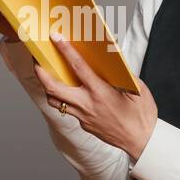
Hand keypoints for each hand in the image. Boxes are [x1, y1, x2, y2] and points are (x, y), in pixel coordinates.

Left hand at [32, 31, 157, 159]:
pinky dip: (65, 99)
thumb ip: (121, 73)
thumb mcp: (136, 88)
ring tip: (47, 76)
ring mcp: (84, 117)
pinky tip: (69, 92)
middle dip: (41, 73)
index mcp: (101, 93)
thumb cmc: (142, 114)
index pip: (78, 67)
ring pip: (56, 102)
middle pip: (54, 88)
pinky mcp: (85, 125)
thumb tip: (110, 60)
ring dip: (48, 88)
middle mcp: (88, 105)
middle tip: (37, 60)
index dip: (65, 50)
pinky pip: (69, 110)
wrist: (142, 141)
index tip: (56, 38)